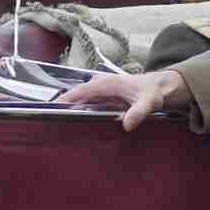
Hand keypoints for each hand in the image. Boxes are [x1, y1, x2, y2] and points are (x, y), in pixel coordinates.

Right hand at [58, 70, 189, 130]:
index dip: (65, 100)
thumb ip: (138, 113)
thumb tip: (126, 125)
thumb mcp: (148, 103)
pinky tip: (75, 123)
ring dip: (70, 109)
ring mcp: (100, 89)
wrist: (160, 86)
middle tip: (49, 122)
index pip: (80, 91)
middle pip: (76, 95)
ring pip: (80, 99)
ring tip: (57, 125)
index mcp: (106, 83)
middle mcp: (100, 84)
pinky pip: (86, 102)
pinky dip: (79, 110)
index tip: (50, 110)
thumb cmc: (153, 92)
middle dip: (62, 106)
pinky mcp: (103, 96)